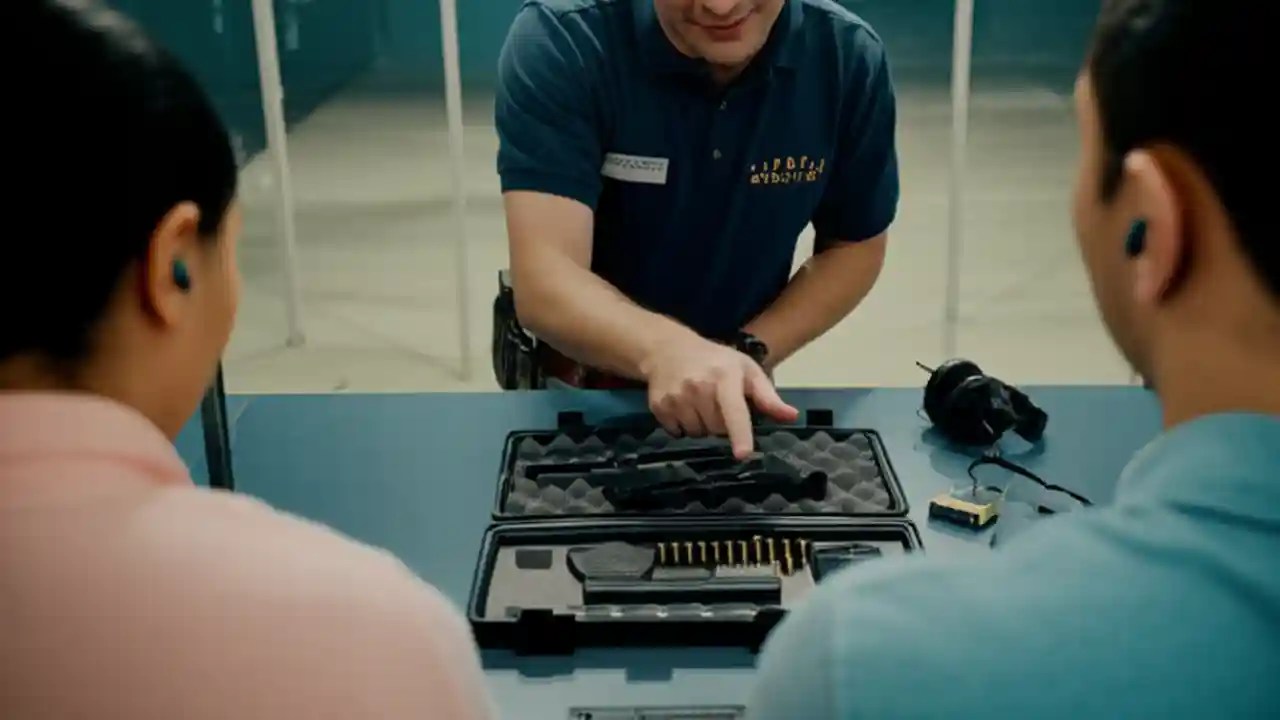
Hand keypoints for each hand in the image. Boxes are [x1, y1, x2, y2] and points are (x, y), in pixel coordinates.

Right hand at [641, 334, 798, 457]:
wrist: (667, 349)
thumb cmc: (715, 361)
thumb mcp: (745, 369)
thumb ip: (767, 396)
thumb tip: (791, 416)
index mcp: (724, 377)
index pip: (734, 410)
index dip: (740, 433)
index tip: (743, 454)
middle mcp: (699, 387)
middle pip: (717, 429)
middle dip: (721, 423)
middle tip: (717, 403)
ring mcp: (676, 398)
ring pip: (697, 433)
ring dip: (702, 425)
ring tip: (699, 403)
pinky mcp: (659, 407)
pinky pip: (677, 432)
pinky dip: (683, 426)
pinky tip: (683, 406)